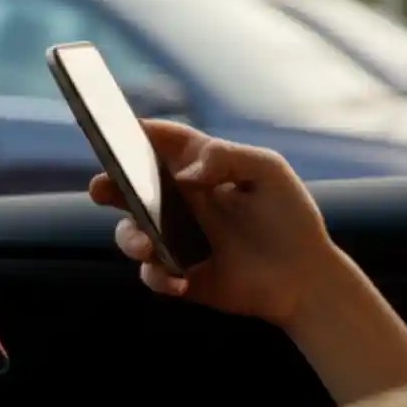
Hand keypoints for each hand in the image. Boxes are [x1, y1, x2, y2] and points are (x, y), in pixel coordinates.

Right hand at [89, 119, 342, 327]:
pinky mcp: (179, 273)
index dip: (139, 132)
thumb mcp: (268, 171)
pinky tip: (180, 279)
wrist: (306, 277)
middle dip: (108, 182)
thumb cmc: (289, 215)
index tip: (117, 127)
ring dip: (131, 237)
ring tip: (147, 246)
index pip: (164, 141)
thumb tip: (183, 176)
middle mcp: (181, 199)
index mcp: (201, 166)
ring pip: (132, 231)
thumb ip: (226, 158)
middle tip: (101, 186)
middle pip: (131, 185)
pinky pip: (152, 274)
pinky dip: (159, 276)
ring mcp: (176, 238)